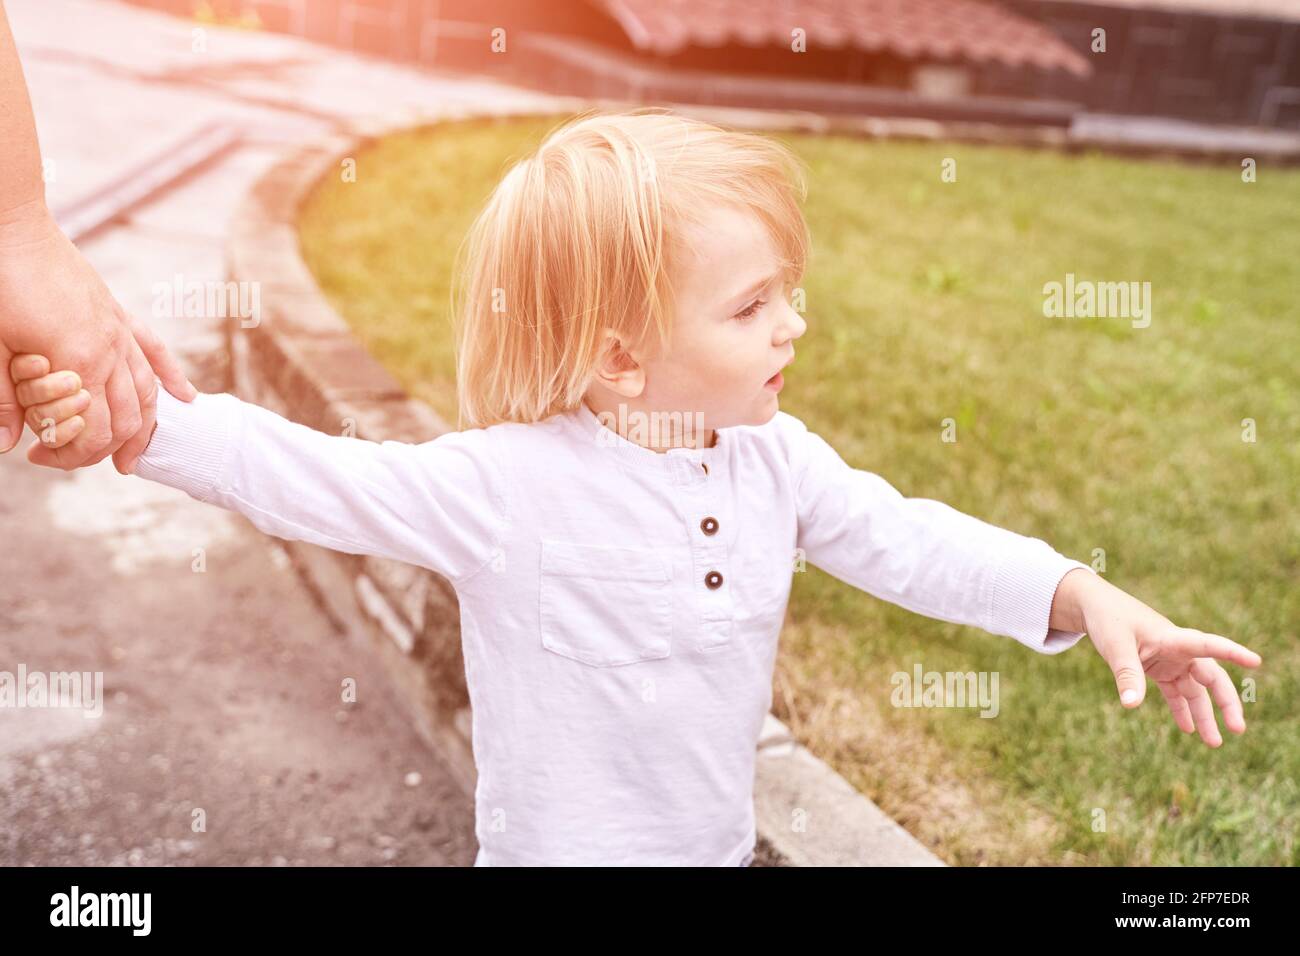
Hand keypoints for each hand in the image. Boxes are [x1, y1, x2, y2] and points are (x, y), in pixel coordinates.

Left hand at [0, 205, 194, 472]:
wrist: (11, 225)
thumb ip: (4, 396)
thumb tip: (8, 443)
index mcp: (80, 361)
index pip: (96, 430)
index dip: (73, 454)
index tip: (41, 457)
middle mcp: (110, 350)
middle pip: (128, 418)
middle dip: (104, 448)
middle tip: (70, 457)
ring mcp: (118, 331)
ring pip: (147, 392)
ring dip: (143, 427)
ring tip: (129, 454)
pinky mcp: (116, 314)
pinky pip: (154, 351)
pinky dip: (171, 377)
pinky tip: (185, 398)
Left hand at [1051, 568, 1262, 746]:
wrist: (1095, 607)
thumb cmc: (1108, 620)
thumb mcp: (1115, 646)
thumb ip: (1126, 674)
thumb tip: (1131, 704)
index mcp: (1174, 638)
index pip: (1209, 645)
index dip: (1232, 653)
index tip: (1256, 661)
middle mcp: (1178, 650)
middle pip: (1211, 677)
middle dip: (1226, 703)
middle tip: (1237, 729)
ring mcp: (1170, 660)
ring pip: (1195, 691)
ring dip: (1204, 715)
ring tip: (1214, 742)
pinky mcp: (1158, 668)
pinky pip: (1176, 693)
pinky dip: (1181, 710)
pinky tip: (1188, 729)